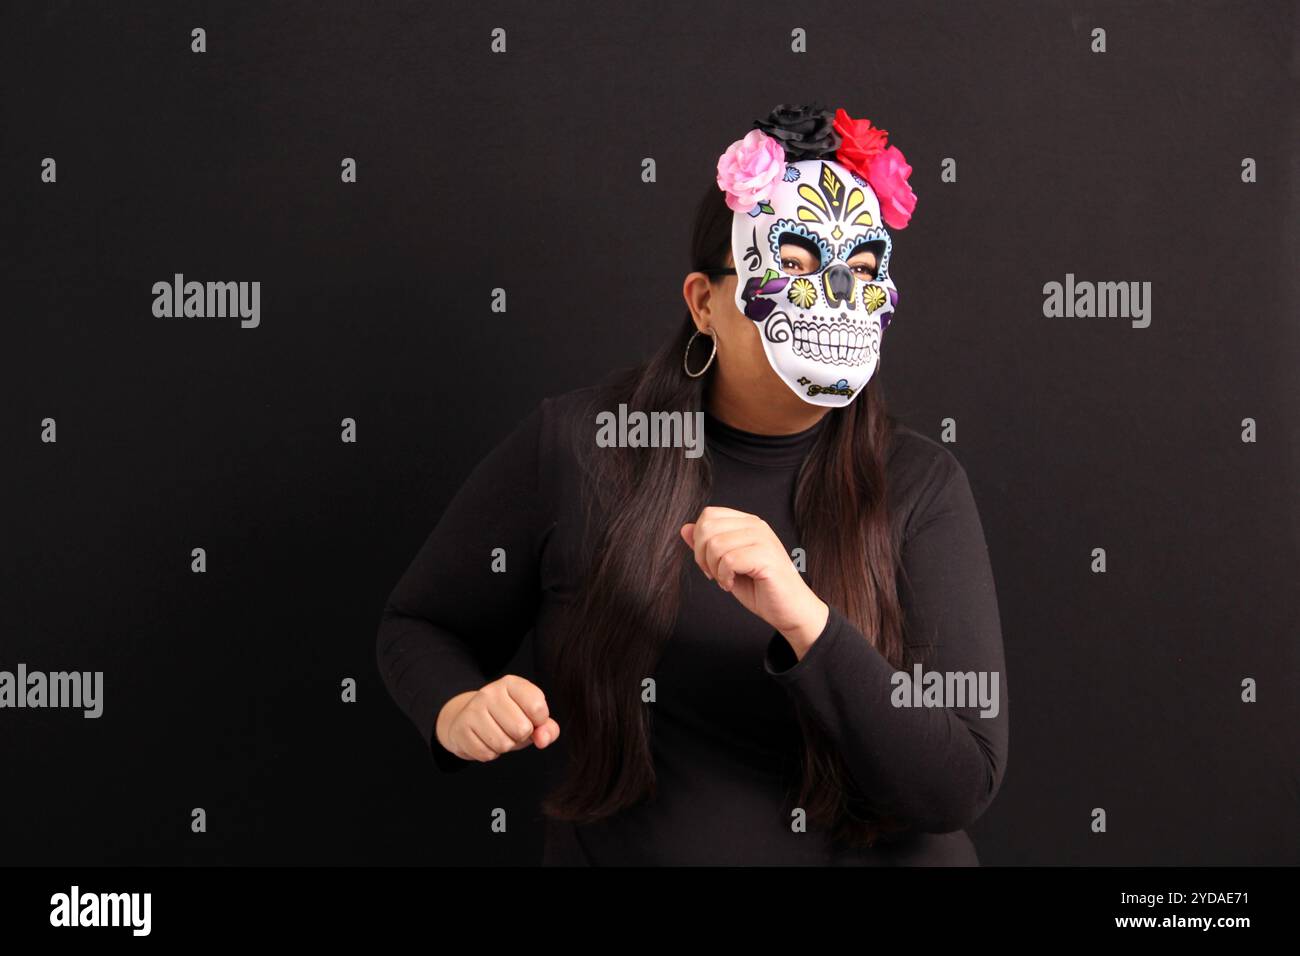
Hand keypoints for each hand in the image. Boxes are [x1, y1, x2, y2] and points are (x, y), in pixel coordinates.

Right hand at [435, 675, 559, 761]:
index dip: (539, 721)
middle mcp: (490, 692)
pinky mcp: (461, 728)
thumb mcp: (531, 718)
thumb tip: (542, 740)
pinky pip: (486, 754)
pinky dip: (490, 753)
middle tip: (511, 729)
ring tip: (497, 734)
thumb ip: (547, 728)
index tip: (530, 717)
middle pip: (522, 729)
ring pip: (504, 744)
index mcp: (511, 683)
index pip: (538, 707)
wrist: (468, 720)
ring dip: (505, 746)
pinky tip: (484, 740)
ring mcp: (473, 709)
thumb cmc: (507, 718)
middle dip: (521, 736)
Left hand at [681, 505, 828, 654]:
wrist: (790, 610)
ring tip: (726, 580)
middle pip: (707, 528)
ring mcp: (763, 539)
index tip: (709, 563)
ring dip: (714, 569)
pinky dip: (724, 577)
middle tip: (714, 574)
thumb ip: (707, 546)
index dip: (699, 541)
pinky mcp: (766, 556)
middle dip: (702, 556)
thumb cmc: (761, 588)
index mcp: (747, 523)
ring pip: (715, 544)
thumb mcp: (726, 565)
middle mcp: (756, 525)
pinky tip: (732, 584)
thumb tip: (685, 528)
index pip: (709, 515)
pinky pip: (728, 560)